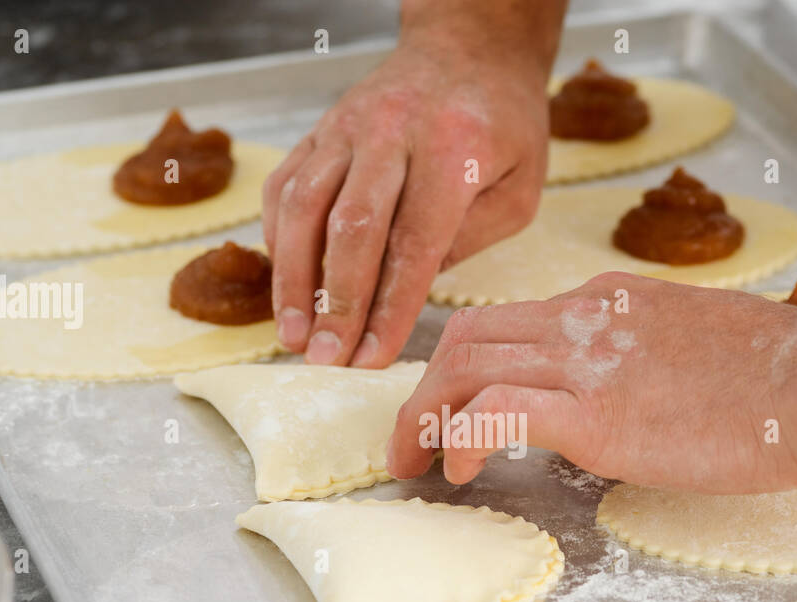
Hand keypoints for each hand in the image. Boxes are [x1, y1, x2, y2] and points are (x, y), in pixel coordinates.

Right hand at [262, 32, 552, 367]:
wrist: (470, 48)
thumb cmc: (502, 127)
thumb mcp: (519, 188)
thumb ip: (468, 240)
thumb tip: (405, 292)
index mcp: (452, 149)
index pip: (413, 243)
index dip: (389, 307)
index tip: (372, 357)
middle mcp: (392, 131)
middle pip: (351, 228)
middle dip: (335, 303)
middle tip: (325, 358)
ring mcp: (346, 126)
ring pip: (303, 206)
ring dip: (292, 279)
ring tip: (293, 335)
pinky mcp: (320, 129)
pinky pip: (285, 187)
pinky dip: (277, 240)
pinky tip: (286, 285)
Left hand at [387, 273, 796, 491]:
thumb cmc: (784, 373)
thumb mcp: (697, 343)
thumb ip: (644, 358)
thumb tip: (623, 399)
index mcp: (609, 304)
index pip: (508, 321)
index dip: (462, 365)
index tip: (450, 408)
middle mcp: (587, 320)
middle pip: (468, 336)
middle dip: (423, 389)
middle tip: (410, 443)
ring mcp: (590, 363)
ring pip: (466, 363)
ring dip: (424, 415)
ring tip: (417, 463)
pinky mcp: (599, 412)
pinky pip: (498, 410)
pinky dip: (463, 436)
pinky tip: (463, 469)